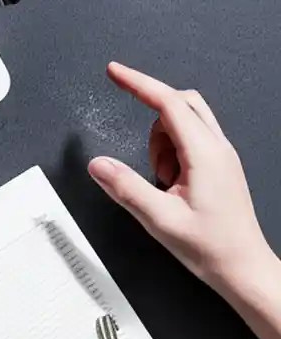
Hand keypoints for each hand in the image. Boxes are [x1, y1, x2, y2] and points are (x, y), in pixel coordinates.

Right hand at [87, 61, 278, 297]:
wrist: (241, 266)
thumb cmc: (209, 246)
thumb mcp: (159, 219)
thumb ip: (125, 188)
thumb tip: (98, 164)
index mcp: (204, 153)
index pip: (167, 103)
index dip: (138, 83)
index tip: (114, 72)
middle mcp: (217, 147)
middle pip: (180, 104)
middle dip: (153, 121)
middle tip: (148, 164)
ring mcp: (221, 155)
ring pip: (184, 123)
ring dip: (162, 144)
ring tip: (163, 184)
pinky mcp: (219, 166)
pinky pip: (190, 142)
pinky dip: (172, 155)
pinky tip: (171, 185)